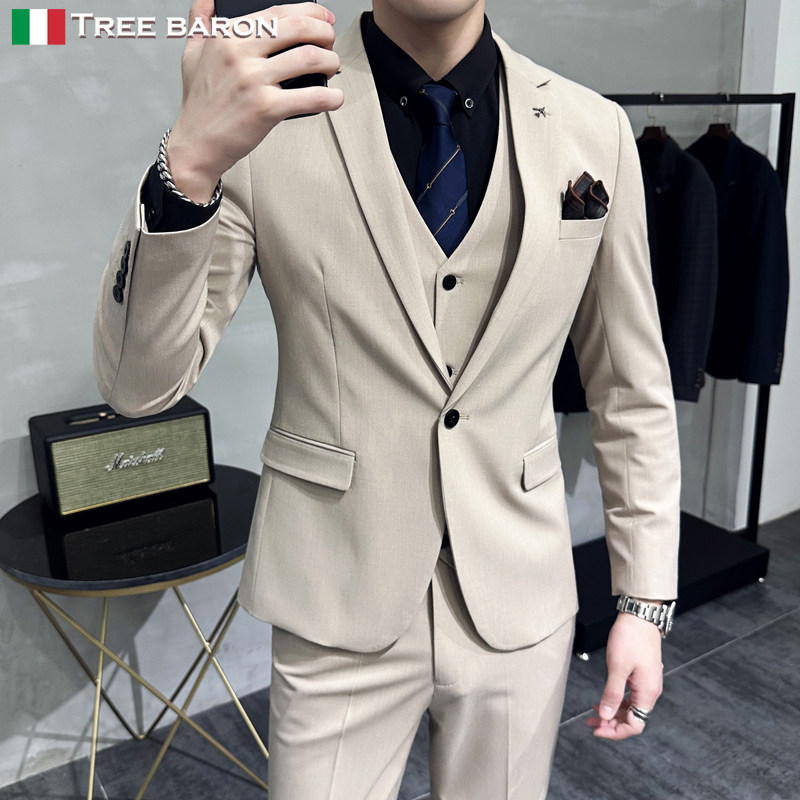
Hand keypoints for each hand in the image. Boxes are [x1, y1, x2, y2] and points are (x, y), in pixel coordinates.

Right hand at [167, 0, 343, 200]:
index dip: (309, 12)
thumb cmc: (200, 104)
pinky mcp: (266, 108)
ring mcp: (254, 81)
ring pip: (308, 59)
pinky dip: (330, 97)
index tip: (323, 19)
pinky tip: (335, 97)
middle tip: (331, 43)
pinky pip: (309, 97)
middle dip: (325, 33)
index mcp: (227, 36)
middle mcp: (240, 54)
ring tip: (332, 67)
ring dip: (330, 61)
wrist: (197, 144)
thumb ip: (201, 21)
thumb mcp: (192, 53)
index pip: (278, 13)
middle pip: (298, 29)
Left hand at [586, 611, 663, 739]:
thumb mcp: (617, 667)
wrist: (640, 616)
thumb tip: (605, 716)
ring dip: (612, 712)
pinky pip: (631, 696)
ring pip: (630, 707)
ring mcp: (647, 683)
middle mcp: (651, 691)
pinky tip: (604, 699)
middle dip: (611, 723)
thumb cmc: (630, 638)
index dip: (615, 731)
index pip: (634, 725)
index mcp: (647, 692)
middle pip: (632, 718)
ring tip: (593, 712)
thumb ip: (612, 694)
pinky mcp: (643, 675)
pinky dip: (617, 700)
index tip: (597, 729)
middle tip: (590, 721)